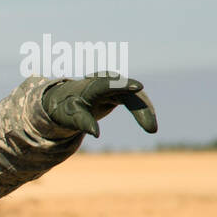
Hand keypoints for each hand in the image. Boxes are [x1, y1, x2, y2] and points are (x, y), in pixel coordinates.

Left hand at [42, 72, 157, 137]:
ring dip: (145, 110)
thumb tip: (95, 134)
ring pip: (134, 96)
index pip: (107, 85)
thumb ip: (81, 122)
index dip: (122, 85)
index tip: (138, 87)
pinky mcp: (120, 92)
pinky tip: (150, 125)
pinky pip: (135, 100)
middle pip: (127, 92)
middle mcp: (105, 82)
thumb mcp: (68, 117)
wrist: (64, 100)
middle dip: (141, 107)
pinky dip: (143, 111)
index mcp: (89, 87)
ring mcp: (114, 85)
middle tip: (151, 127)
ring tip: (152, 129)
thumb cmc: (64, 109)